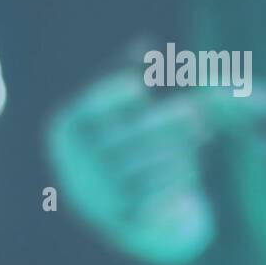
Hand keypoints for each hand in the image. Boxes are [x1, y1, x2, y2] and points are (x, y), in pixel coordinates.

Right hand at [47, 49, 214, 264]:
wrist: (119, 206)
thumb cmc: (121, 138)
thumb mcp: (120, 106)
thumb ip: (129, 73)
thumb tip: (143, 45)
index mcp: (64, 133)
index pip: (87, 108)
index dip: (113, 92)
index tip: (142, 82)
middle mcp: (73, 166)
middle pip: (125, 138)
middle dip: (166, 121)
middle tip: (198, 110)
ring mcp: (96, 195)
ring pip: (147, 167)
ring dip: (180, 149)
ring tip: (201, 136)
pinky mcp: (122, 218)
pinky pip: (157, 193)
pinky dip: (179, 177)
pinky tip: (193, 164)